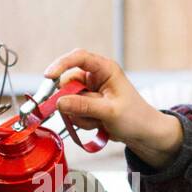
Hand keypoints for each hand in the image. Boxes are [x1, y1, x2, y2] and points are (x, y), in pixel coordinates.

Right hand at [41, 49, 183, 168]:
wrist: (143, 134)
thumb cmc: (136, 117)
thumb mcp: (110, 111)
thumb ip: (84, 106)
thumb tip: (59, 102)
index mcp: (105, 69)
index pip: (79, 57)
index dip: (61, 64)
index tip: (48, 76)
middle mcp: (96, 77)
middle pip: (68, 82)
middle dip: (70, 100)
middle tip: (81, 113)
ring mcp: (90, 92)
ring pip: (68, 100)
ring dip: (78, 114)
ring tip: (98, 121)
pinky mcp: (87, 105)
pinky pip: (72, 111)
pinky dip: (81, 121)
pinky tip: (97, 124)